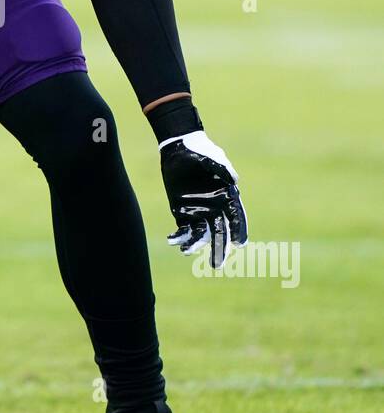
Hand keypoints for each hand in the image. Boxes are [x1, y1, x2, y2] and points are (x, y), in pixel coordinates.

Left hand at [159, 130, 246, 267]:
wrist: (178, 148)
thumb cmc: (200, 150)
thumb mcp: (211, 156)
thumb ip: (221, 168)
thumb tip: (234, 181)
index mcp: (227, 197)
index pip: (236, 217)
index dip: (239, 230)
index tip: (239, 243)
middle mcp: (215, 208)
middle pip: (220, 232)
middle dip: (220, 248)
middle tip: (217, 264)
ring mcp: (199, 212)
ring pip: (202, 234)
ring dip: (196, 245)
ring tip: (187, 251)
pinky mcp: (182, 213)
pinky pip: (184, 230)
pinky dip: (180, 237)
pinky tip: (173, 241)